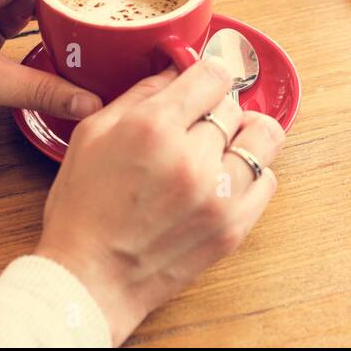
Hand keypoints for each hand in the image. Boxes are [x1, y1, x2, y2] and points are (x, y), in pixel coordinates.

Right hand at [34, 64, 285, 344]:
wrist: (88, 280)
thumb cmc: (83, 210)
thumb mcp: (92, 134)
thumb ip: (139, 94)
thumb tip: (175, 70)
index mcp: (153, 127)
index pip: (213, 74)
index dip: (207, 74)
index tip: (202, 83)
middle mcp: (191, 158)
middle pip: (234, 106)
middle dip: (216, 108)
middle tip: (196, 124)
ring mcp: (218, 195)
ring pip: (263, 138)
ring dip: (243, 136)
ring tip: (222, 146)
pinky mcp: (233, 227)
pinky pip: (268, 181)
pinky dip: (251, 174)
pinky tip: (225, 178)